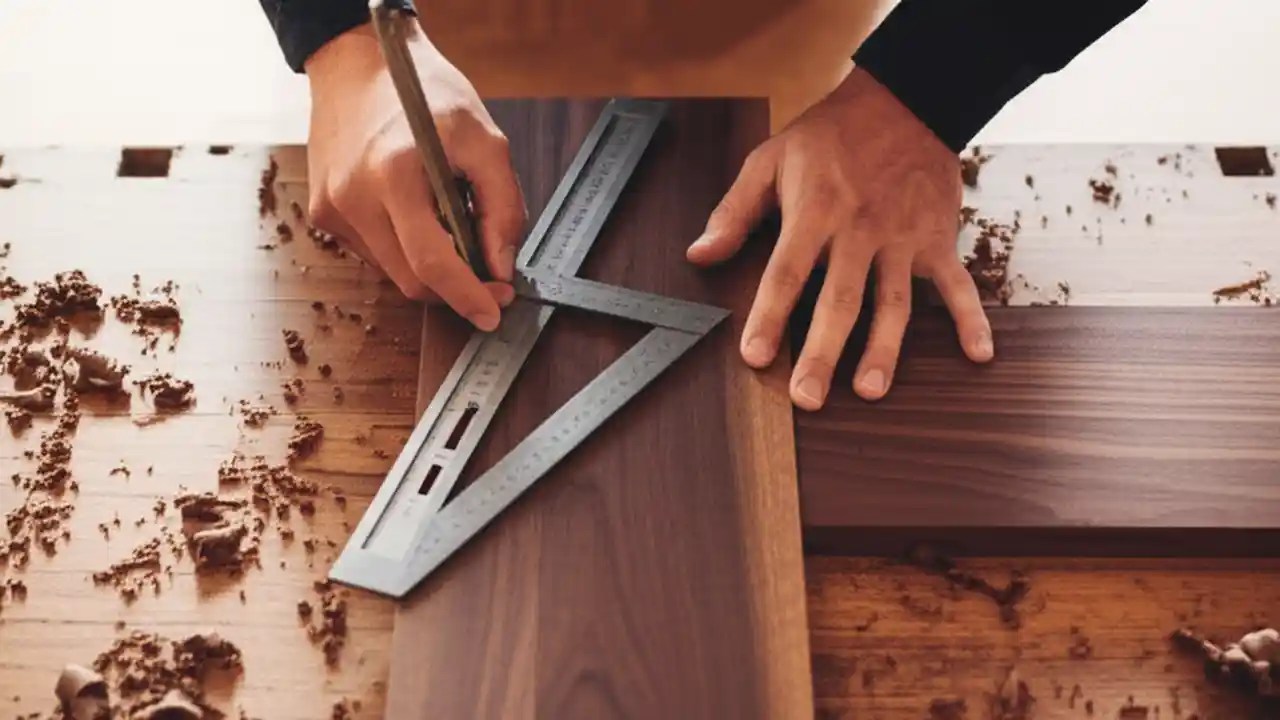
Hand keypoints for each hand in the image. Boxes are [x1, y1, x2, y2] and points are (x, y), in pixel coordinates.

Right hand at [303, 22, 526, 330]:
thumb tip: (500, 267)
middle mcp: (353, 197)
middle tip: (490, 273)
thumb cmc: (423, 92)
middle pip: (412, 281)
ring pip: (393, 272)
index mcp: (394, 173)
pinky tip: (416, 212)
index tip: (493, 312)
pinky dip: (404, 248)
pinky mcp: (323, 213)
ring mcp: (332, 208)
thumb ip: (503, 207)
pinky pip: (375, 253)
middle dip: (455, 288)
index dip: (467, 296)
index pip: (432, 263)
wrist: (358, 61)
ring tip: (449, 220)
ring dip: (430, 265)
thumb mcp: (484, 138)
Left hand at [687, 67, 993, 409]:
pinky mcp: (938, 239)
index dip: (770, 315)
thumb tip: (698, 255)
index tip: (756, 356)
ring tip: (871, 391)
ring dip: (884, 349)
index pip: (787, 271)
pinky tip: (978, 355)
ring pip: (894, 302)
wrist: (905, 100)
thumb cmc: (829, 136)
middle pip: (840, 299)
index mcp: (815, 210)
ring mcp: (903, 238)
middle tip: (809, 397)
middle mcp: (860, 229)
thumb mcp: (769, 160)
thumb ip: (734, 212)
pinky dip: (971, 318)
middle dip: (823, 351)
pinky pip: (957, 284)